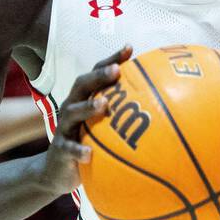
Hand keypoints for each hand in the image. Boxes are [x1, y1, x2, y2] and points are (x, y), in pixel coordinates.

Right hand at [33, 45, 131, 195]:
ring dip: (88, 107)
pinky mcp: (60, 150)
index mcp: (84, 99)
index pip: (96, 73)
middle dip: (99, 76)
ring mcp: (65, 128)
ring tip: (103, 104)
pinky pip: (69, 148)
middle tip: (116, 70)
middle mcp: (72, 108)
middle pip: (81, 85)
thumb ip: (123, 115)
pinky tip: (90, 154)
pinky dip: (79, 150)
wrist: (56, 171)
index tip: (129, 48)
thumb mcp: (103, 127)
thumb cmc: (87, 143)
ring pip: (73, 113)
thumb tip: (163, 107)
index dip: (111, 60)